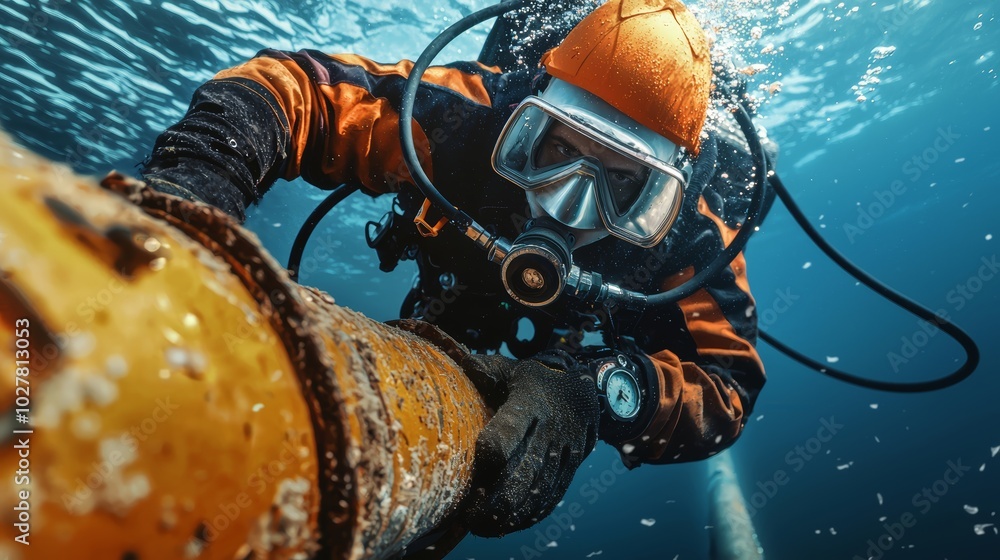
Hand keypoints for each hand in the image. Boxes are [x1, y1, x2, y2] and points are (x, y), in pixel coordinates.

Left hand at [389, 320, 598, 536]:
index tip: (477, 462)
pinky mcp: (572, 465)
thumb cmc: (537, 380)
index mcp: (530, 403)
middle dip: (497, 499)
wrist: (588, 388)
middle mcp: (550, 429)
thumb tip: (462, 359)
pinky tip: (509, 524)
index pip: (511, 428)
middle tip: (470, 516)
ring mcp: (564, 450)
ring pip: (539, 489)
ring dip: (511, 513)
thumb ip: (487, 368)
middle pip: (525, 470)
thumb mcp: (514, 369)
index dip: (494, 447)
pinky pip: (554, 494)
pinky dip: (532, 514)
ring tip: (483, 527)